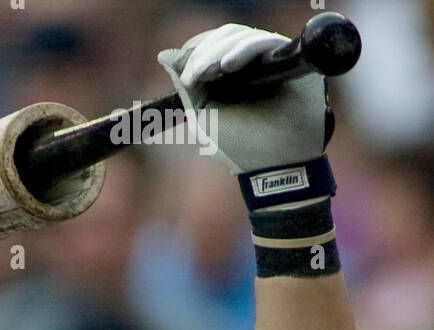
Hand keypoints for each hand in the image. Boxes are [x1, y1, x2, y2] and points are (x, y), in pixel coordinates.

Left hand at [158, 23, 327, 177]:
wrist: (273, 168)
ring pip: (244, 36)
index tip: (186, 76)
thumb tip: (165, 56)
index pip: (215, 44)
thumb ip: (187, 88)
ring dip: (219, 50)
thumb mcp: (205, 117)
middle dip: (205, 52)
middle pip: (228, 36)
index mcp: (232, 72)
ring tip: (207, 72)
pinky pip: (267, 42)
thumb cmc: (240, 148)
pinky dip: (245, 49)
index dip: (198, 50)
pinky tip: (227, 66)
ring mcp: (271, 59)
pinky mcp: (290, 60)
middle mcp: (254, 61)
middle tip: (192, 76)